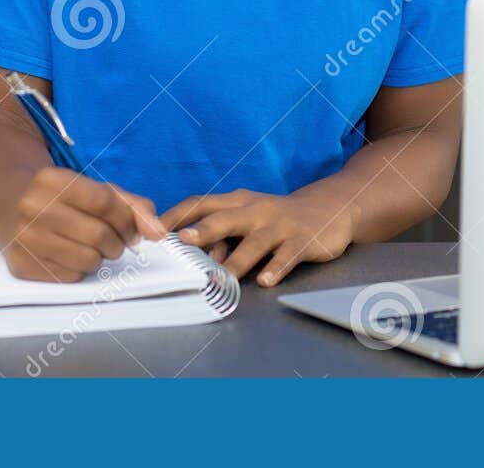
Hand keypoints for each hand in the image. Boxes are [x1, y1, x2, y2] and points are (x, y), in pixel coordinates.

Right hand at [2, 167, 164, 281]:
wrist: (9, 205)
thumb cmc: (61, 198)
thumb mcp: (92, 189)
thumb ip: (130, 205)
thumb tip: (158, 231)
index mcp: (51, 180)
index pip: (104, 202)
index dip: (127, 220)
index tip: (134, 230)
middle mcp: (33, 207)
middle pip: (99, 234)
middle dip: (118, 243)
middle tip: (117, 242)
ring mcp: (24, 238)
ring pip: (87, 260)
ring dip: (100, 258)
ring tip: (93, 247)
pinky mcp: (21, 265)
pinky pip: (70, 277)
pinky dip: (80, 270)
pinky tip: (71, 255)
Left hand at [161, 188, 354, 286]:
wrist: (329, 207)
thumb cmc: (276, 217)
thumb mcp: (248, 219)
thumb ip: (223, 236)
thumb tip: (198, 259)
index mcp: (237, 202)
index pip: (201, 203)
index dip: (178, 215)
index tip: (155, 229)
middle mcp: (256, 210)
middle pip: (225, 218)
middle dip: (203, 230)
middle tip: (183, 242)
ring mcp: (279, 225)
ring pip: (255, 242)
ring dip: (237, 260)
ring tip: (221, 276)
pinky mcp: (302, 240)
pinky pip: (287, 255)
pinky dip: (276, 267)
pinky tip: (265, 281)